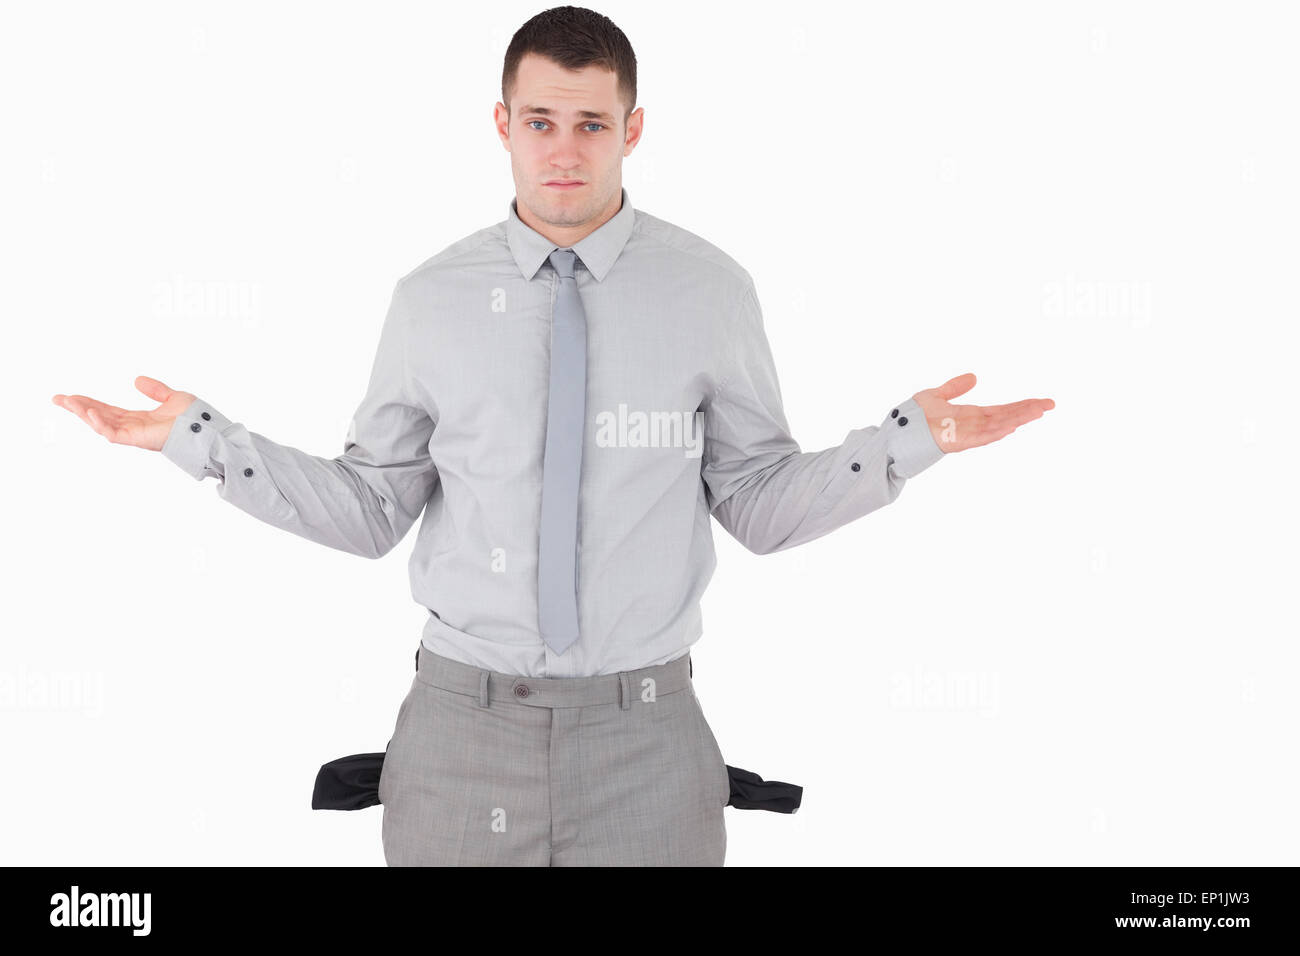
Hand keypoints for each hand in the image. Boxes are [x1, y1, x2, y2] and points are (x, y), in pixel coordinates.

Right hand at [51, 376, 196, 452]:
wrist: (205, 428)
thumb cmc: (194, 418)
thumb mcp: (171, 397)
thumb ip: (155, 389)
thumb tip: (137, 380)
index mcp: (139, 419)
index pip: (108, 410)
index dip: (90, 403)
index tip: (72, 396)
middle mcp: (133, 427)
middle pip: (99, 417)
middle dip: (78, 408)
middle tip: (58, 398)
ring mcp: (134, 434)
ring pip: (101, 425)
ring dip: (83, 413)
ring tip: (67, 402)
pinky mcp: (138, 439)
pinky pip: (113, 434)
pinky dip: (100, 424)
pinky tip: (90, 413)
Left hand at [912, 373, 1053, 453]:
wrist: (897, 433)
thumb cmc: (913, 418)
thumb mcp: (936, 395)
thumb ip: (955, 388)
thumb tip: (974, 377)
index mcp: (971, 416)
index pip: (1002, 410)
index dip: (1022, 406)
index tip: (1042, 402)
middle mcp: (972, 425)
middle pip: (1006, 416)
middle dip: (1027, 411)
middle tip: (1050, 405)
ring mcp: (966, 434)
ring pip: (997, 426)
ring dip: (1018, 418)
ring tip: (1038, 412)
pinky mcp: (956, 442)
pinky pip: (979, 437)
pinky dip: (995, 432)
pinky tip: (1011, 427)